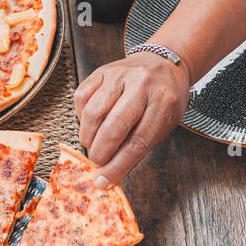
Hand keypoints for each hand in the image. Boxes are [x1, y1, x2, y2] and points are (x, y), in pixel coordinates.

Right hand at [74, 53, 191, 186]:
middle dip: (100, 153)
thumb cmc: (164, 101)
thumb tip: (109, 175)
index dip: (117, 166)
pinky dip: (81, 117)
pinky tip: (90, 123)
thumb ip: (139, 148)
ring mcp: (119, 75)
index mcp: (163, 102)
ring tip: (93, 144)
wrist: (163, 63)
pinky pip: (81, 97)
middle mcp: (141, 85)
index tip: (104, 181)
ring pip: (93, 113)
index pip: (137, 142)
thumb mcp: (163, 125)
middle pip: (113, 127)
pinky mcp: (102, 71)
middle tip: (97, 163)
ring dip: (88, 137)